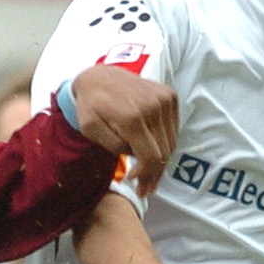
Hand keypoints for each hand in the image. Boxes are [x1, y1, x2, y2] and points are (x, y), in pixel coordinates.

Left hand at [69, 65, 177, 196]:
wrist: (99, 76)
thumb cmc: (91, 105)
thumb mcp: (89, 129)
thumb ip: (112, 146)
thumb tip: (134, 156)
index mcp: (132, 117)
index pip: (150, 156)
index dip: (145, 175)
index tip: (136, 183)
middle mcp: (153, 106)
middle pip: (163, 152)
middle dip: (154, 174)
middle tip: (145, 187)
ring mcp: (164, 98)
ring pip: (171, 141)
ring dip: (161, 159)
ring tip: (149, 171)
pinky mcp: (169, 95)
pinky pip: (173, 128)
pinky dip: (165, 141)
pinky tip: (151, 146)